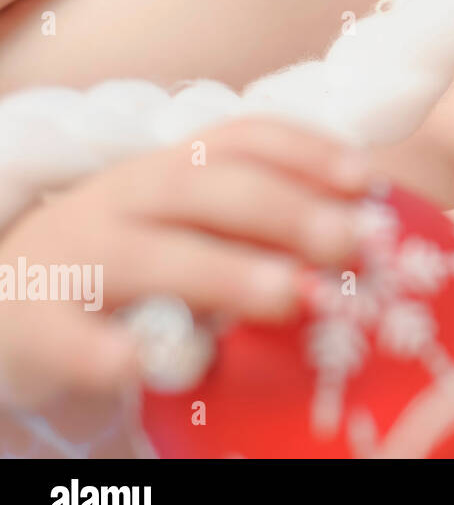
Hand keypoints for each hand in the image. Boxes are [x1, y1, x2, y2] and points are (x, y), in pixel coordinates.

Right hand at [0, 117, 376, 405]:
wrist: (8, 305)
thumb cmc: (133, 271)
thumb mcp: (193, 232)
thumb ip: (261, 231)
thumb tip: (366, 241)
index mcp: (171, 170)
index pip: (242, 140)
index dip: (306, 152)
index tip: (367, 180)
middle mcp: (125, 199)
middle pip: (207, 188)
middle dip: (286, 211)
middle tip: (351, 243)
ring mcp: (76, 258)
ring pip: (151, 255)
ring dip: (225, 273)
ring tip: (292, 297)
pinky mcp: (35, 324)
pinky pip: (72, 336)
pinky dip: (110, 350)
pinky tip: (156, 365)